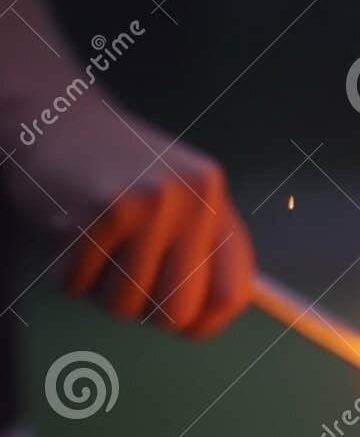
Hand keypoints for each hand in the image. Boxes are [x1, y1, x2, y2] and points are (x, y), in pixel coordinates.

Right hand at [9, 91, 254, 336]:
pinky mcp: (98, 211)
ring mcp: (146, 204)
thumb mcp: (172, 194)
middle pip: (177, 313)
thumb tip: (207, 321)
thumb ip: (197, 249)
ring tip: (91, 248)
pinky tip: (65, 236)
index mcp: (212, 196)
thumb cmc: (112, 169)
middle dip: (144, 313)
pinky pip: (79, 286)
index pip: (231, 293)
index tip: (182, 325)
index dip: (204, 323)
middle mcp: (189, 199)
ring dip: (98, 291)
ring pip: (124, 306)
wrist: (51, 111)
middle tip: (121, 282)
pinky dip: (66, 275)